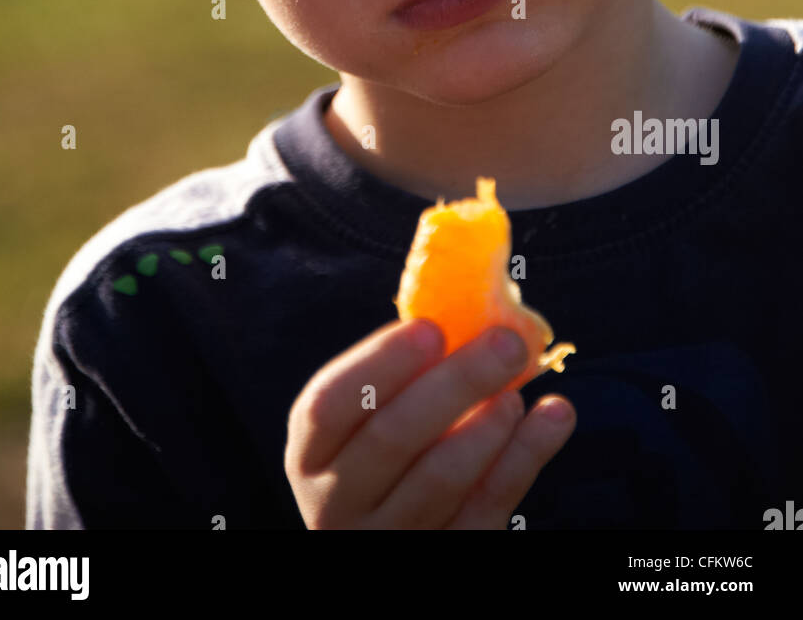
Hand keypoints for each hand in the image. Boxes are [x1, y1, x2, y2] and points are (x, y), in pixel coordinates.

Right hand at [284, 317, 575, 528]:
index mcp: (311, 453)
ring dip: (488, 425)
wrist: (386, 538)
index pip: (330, 405)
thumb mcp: (364, 422)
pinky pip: (487, 508)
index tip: (432, 326)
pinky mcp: (442, 557)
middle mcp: (336, 502)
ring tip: (518, 387)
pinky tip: (555, 414)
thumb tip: (468, 309)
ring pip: (441, 479)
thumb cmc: (382, 454)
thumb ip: (398, 378)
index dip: (380, 363)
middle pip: (392, 438)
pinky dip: (527, 457)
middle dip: (456, 383)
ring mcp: (388, 538)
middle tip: (507, 342)